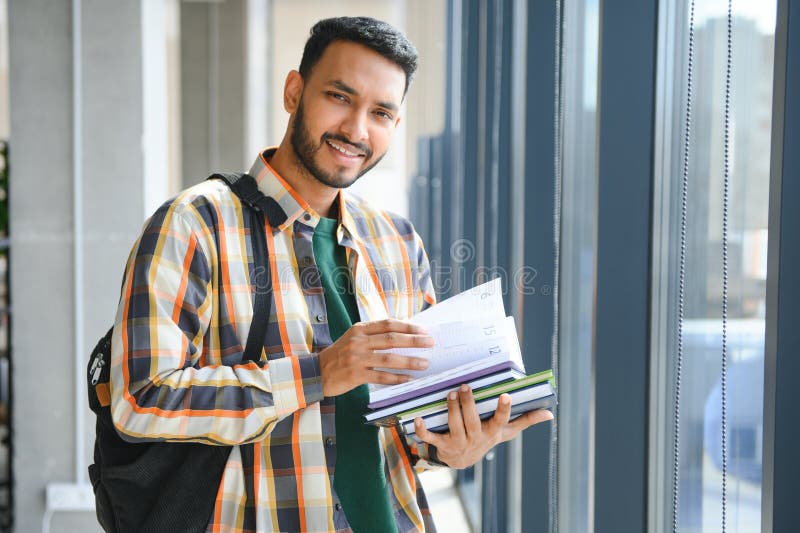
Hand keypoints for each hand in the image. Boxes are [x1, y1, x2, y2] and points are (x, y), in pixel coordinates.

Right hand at [318, 319, 433, 396]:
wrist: (317, 372)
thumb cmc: (340, 355)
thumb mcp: (353, 338)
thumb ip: (374, 335)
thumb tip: (403, 335)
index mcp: (359, 329)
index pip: (388, 324)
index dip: (408, 326)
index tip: (423, 329)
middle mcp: (358, 341)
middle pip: (392, 339)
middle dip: (414, 340)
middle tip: (430, 342)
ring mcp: (356, 358)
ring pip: (388, 358)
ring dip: (409, 361)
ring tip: (424, 363)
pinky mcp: (355, 375)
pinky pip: (381, 376)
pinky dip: (397, 378)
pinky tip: (408, 379)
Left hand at [413, 385, 553, 468]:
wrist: (462, 460)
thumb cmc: (487, 437)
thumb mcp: (506, 432)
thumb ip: (525, 421)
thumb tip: (549, 414)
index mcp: (492, 432)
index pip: (501, 421)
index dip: (503, 410)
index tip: (505, 395)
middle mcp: (476, 438)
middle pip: (473, 422)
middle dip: (469, 405)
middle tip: (466, 387)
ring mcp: (458, 443)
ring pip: (454, 426)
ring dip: (451, 410)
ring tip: (450, 394)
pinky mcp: (442, 446)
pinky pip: (431, 439)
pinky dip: (422, 430)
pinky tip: (416, 419)